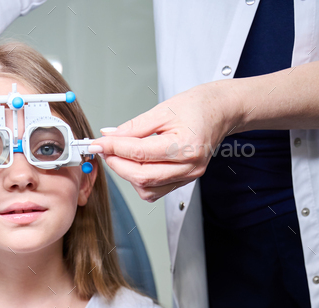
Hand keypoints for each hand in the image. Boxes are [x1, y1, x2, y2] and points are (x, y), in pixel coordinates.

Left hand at [89, 80, 238, 201]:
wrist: (221, 111)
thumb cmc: (198, 106)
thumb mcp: (163, 109)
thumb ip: (134, 126)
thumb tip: (109, 136)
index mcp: (185, 146)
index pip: (140, 153)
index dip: (114, 149)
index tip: (98, 143)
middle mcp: (188, 166)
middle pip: (142, 177)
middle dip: (117, 164)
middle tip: (104, 150)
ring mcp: (188, 176)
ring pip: (147, 189)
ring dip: (128, 175)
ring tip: (120, 156)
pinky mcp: (185, 181)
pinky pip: (156, 191)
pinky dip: (140, 181)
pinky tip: (135, 165)